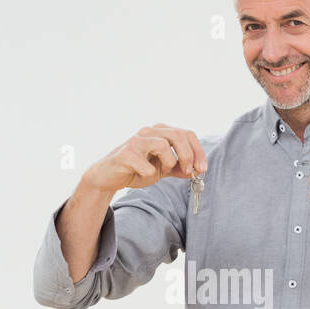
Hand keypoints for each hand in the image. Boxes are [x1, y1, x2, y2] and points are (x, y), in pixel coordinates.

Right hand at [84, 124, 207, 194]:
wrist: (108, 177)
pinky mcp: (126, 153)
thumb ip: (178, 168)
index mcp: (160, 132)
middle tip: (188, 171)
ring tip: (159, 172)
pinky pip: (146, 165)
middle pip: (178, 135)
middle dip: (188, 156)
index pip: (187, 134)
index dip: (198, 151)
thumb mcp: (162, 169)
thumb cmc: (136, 170)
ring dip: (168, 163)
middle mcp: (149, 131)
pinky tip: (142, 174)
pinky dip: (149, 174)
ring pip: (163, 146)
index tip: (202, 169)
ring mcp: (137, 140)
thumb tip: (196, 170)